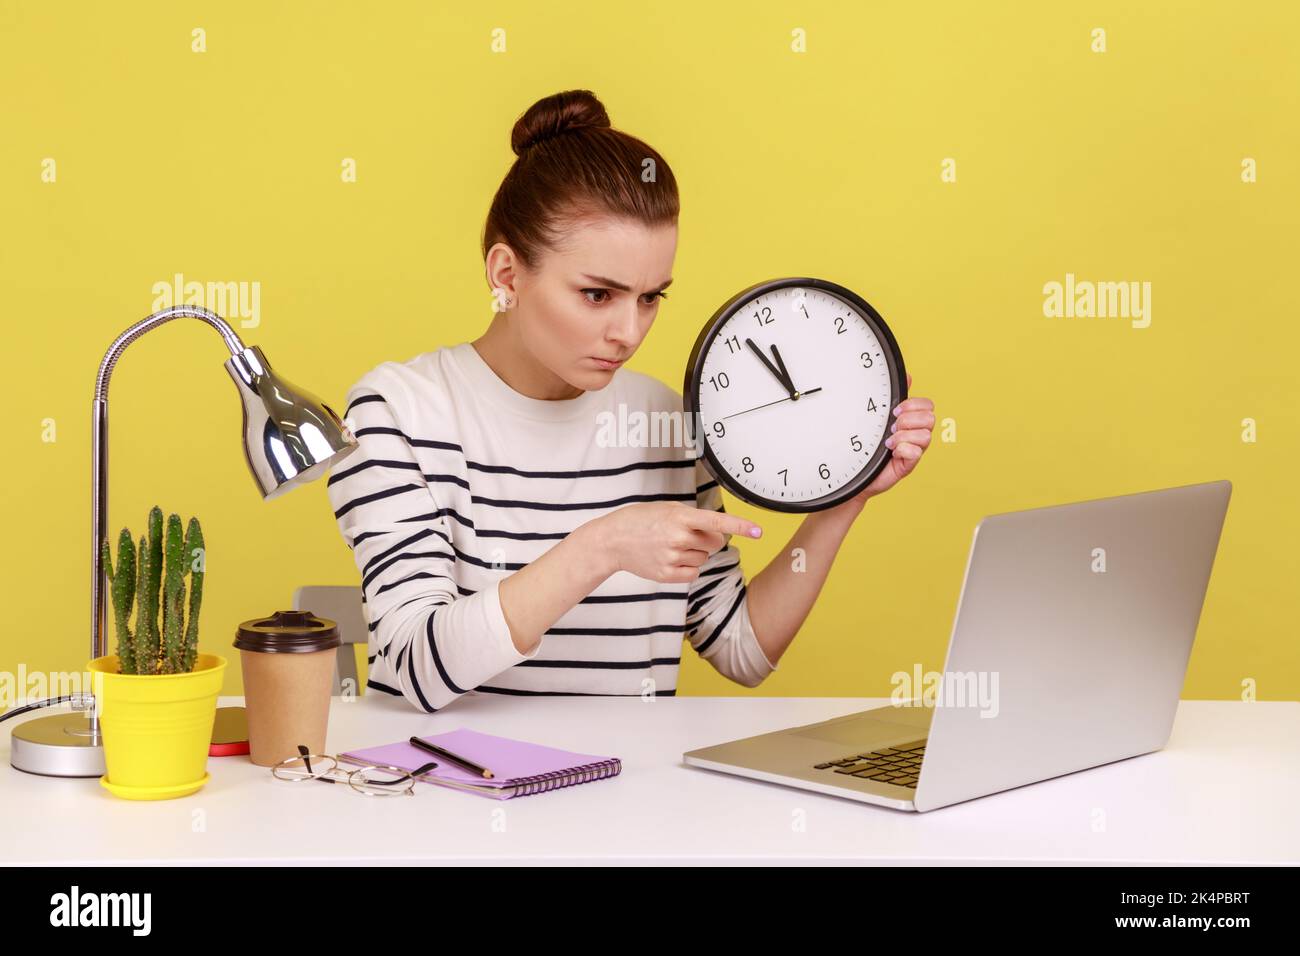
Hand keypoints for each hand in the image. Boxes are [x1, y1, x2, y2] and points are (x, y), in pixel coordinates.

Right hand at [585, 501, 762, 583]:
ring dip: (694, 552)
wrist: (613, 541)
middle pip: (716, 542)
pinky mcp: (668, 575)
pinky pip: (693, 573)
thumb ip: (693, 518)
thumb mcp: (667, 509)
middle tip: (685, 533)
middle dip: (707, 538)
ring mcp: (672, 558)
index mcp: (680, 517)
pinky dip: (687, 566)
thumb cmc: (641, 520)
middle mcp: (678, 538)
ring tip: (670, 545)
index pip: (716, 522)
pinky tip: (669, 558)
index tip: (758, 531)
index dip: (740, 526)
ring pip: (704, 558)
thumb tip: (718, 533)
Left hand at [825, 372, 932, 519]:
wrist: (853, 470)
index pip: (928, 405)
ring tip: (888, 442)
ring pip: (926, 436)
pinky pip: (916, 453)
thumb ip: (892, 396)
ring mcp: (913, 449)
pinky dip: (903, 450)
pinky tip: (890, 452)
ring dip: (904, 436)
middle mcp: (915, 434)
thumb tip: (907, 376)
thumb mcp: (877, 415)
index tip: (895, 410)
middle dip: (909, 419)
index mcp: (910, 420)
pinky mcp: (908, 464)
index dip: (915, 405)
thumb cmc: (865, 443)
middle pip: (931, 418)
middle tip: (892, 426)